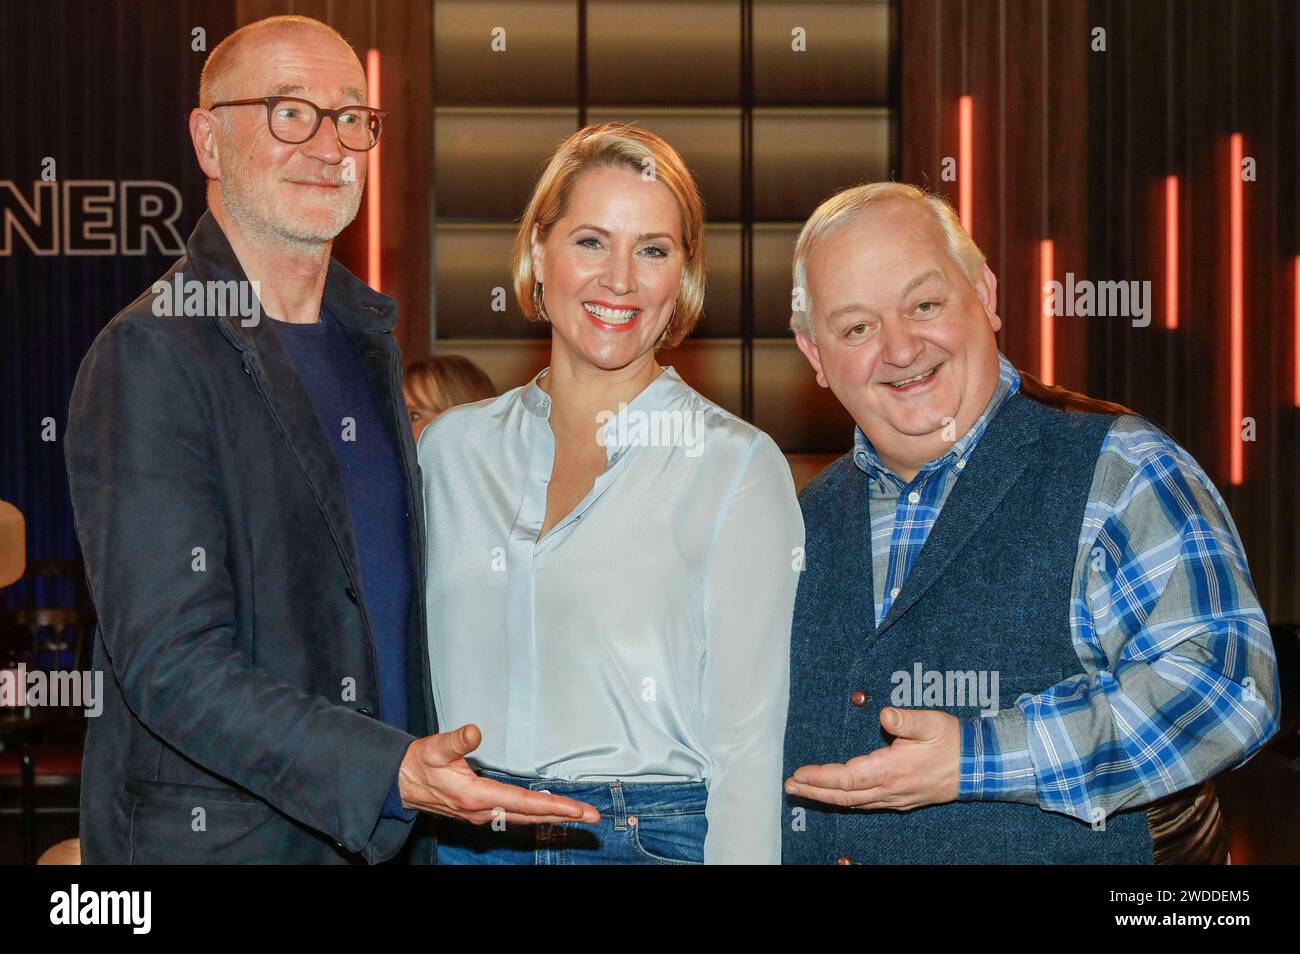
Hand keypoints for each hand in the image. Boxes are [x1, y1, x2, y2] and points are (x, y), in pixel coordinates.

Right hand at [398, 723, 600, 824]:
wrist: (400, 784)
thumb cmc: (419, 764)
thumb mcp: (435, 748)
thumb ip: (456, 740)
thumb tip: (475, 730)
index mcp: (476, 796)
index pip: (523, 803)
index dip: (552, 806)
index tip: (576, 809)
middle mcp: (483, 811)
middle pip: (531, 816)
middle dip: (563, 817)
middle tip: (593, 817)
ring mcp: (483, 814)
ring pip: (525, 819)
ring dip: (553, 818)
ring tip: (579, 817)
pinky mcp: (482, 812)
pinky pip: (516, 817)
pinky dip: (537, 816)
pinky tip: (549, 814)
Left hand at [784, 708, 959, 810]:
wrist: (978, 766)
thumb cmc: (953, 741)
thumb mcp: (931, 723)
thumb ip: (906, 719)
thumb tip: (884, 714)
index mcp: (891, 769)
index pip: (846, 778)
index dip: (820, 777)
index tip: (799, 773)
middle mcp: (889, 789)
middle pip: (844, 795)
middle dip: (815, 791)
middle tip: (790, 786)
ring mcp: (895, 798)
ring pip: (854, 803)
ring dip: (826, 798)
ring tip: (804, 790)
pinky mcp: (901, 800)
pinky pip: (866, 804)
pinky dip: (846, 801)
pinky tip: (837, 796)